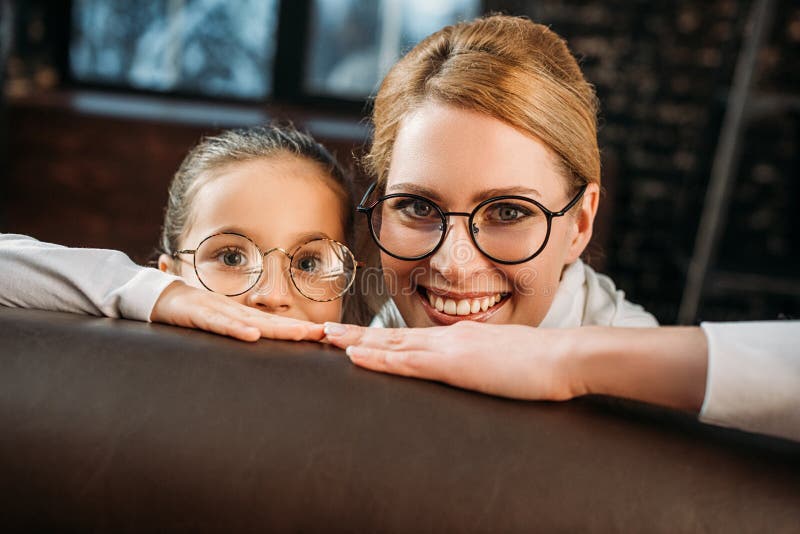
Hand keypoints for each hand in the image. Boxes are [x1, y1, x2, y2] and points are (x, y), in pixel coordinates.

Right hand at [151, 281, 324, 341]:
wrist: (159, 297)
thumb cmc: (191, 314)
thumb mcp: (219, 326)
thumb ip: (237, 334)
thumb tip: (258, 347)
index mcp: (240, 316)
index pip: (274, 325)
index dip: (298, 331)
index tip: (322, 336)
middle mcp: (234, 311)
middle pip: (270, 322)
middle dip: (298, 329)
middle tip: (323, 335)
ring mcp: (218, 311)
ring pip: (251, 321)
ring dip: (276, 329)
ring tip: (301, 334)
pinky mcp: (199, 315)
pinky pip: (220, 323)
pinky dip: (236, 329)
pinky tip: (252, 335)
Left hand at [322, 320, 578, 400]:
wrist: (563, 357)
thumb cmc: (541, 363)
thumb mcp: (503, 361)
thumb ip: (482, 363)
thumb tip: (472, 371)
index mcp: (459, 338)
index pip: (411, 338)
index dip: (381, 338)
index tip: (356, 338)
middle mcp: (448, 338)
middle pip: (394, 336)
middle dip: (358, 335)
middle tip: (326, 332)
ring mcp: (449, 348)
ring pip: (393, 344)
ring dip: (358, 343)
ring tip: (329, 340)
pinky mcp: (454, 364)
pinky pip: (408, 361)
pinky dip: (379, 358)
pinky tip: (356, 358)